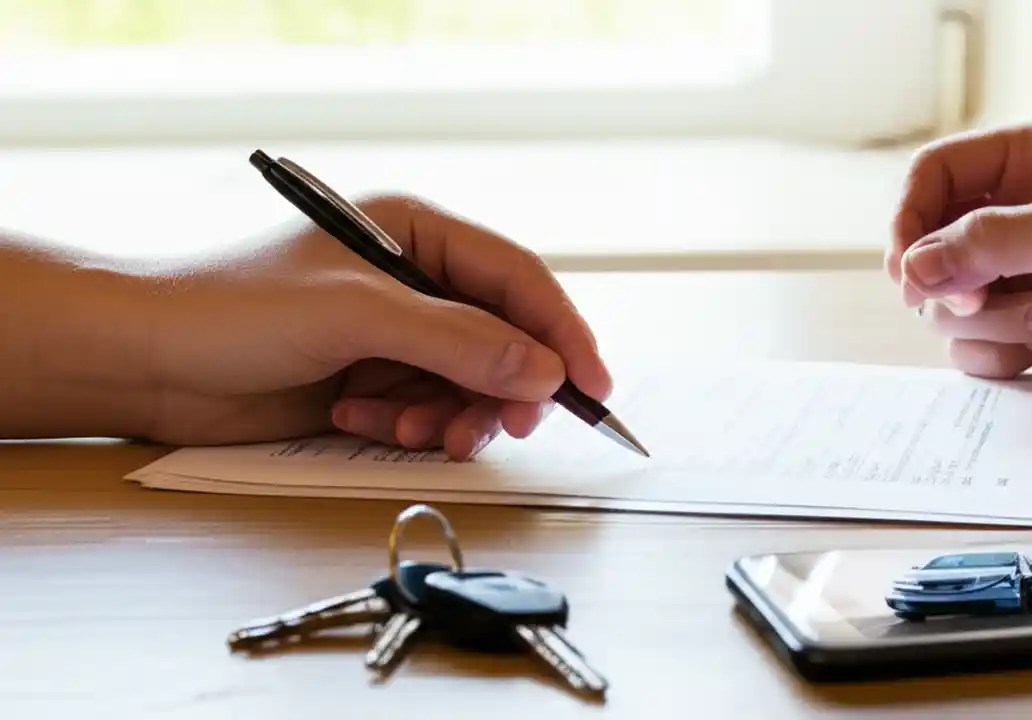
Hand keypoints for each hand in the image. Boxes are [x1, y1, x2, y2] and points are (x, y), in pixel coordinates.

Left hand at [139, 194, 610, 459]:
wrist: (146, 362)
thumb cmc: (234, 308)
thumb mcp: (357, 314)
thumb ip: (458, 340)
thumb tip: (545, 370)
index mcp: (416, 231)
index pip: (516, 278)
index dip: (561, 331)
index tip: (592, 386)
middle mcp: (412, 282)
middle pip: (501, 339)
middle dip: (502, 388)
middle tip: (501, 427)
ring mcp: (391, 335)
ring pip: (467, 386)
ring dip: (451, 417)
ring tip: (413, 435)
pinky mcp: (370, 383)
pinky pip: (426, 412)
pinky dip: (410, 429)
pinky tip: (364, 424)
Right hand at [886, 121, 1031, 383]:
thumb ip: (988, 243)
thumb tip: (912, 270)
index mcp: (1028, 161)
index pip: (932, 175)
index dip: (909, 217)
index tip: (909, 267)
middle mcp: (1015, 214)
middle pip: (926, 245)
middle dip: (947, 283)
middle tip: (976, 300)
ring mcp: (1017, 272)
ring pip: (943, 302)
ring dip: (985, 321)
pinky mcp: (1023, 325)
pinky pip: (971, 344)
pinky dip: (997, 351)